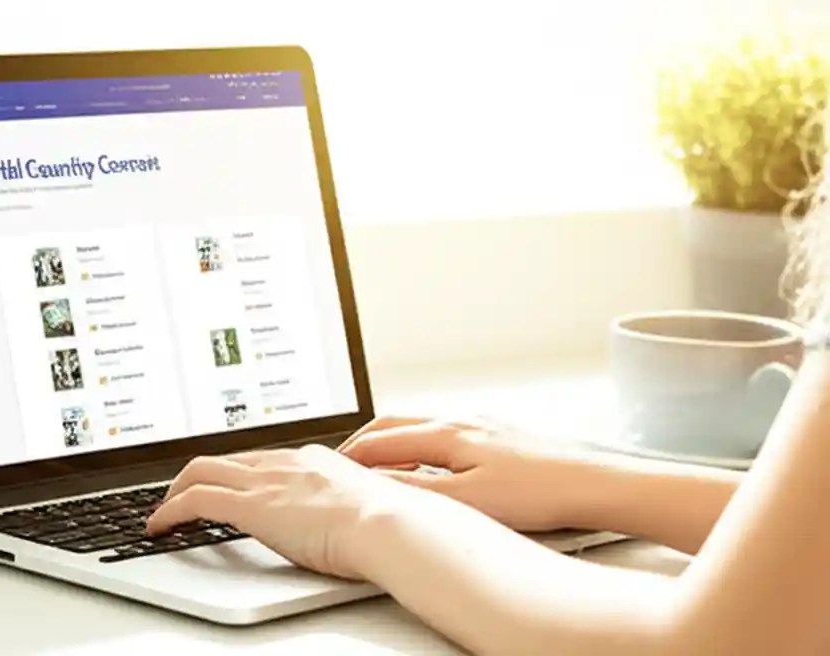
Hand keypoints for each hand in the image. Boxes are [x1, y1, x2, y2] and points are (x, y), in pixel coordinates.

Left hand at [146, 444, 405, 579]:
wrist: (390, 526)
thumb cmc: (391, 524)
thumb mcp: (366, 506)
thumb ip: (349, 507)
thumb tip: (356, 523)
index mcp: (312, 459)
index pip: (259, 459)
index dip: (236, 473)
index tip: (227, 485)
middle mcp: (284, 463)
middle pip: (224, 459)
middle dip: (196, 475)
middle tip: (180, 495)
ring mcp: (266, 481)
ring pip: (200, 471)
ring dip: (175, 492)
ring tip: (164, 512)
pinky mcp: (251, 505)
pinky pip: (195, 501)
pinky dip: (170, 512)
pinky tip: (160, 528)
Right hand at [338, 416, 597, 532]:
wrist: (592, 483)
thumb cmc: (538, 493)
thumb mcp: (467, 501)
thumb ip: (417, 491)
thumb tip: (376, 484)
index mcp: (446, 434)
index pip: (382, 441)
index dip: (351, 455)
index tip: (330, 468)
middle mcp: (460, 421)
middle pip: (396, 423)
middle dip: (365, 440)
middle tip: (343, 459)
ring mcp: (481, 425)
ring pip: (421, 425)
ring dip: (393, 439)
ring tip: (379, 460)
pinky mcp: (500, 435)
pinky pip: (445, 432)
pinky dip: (421, 443)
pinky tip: (430, 461)